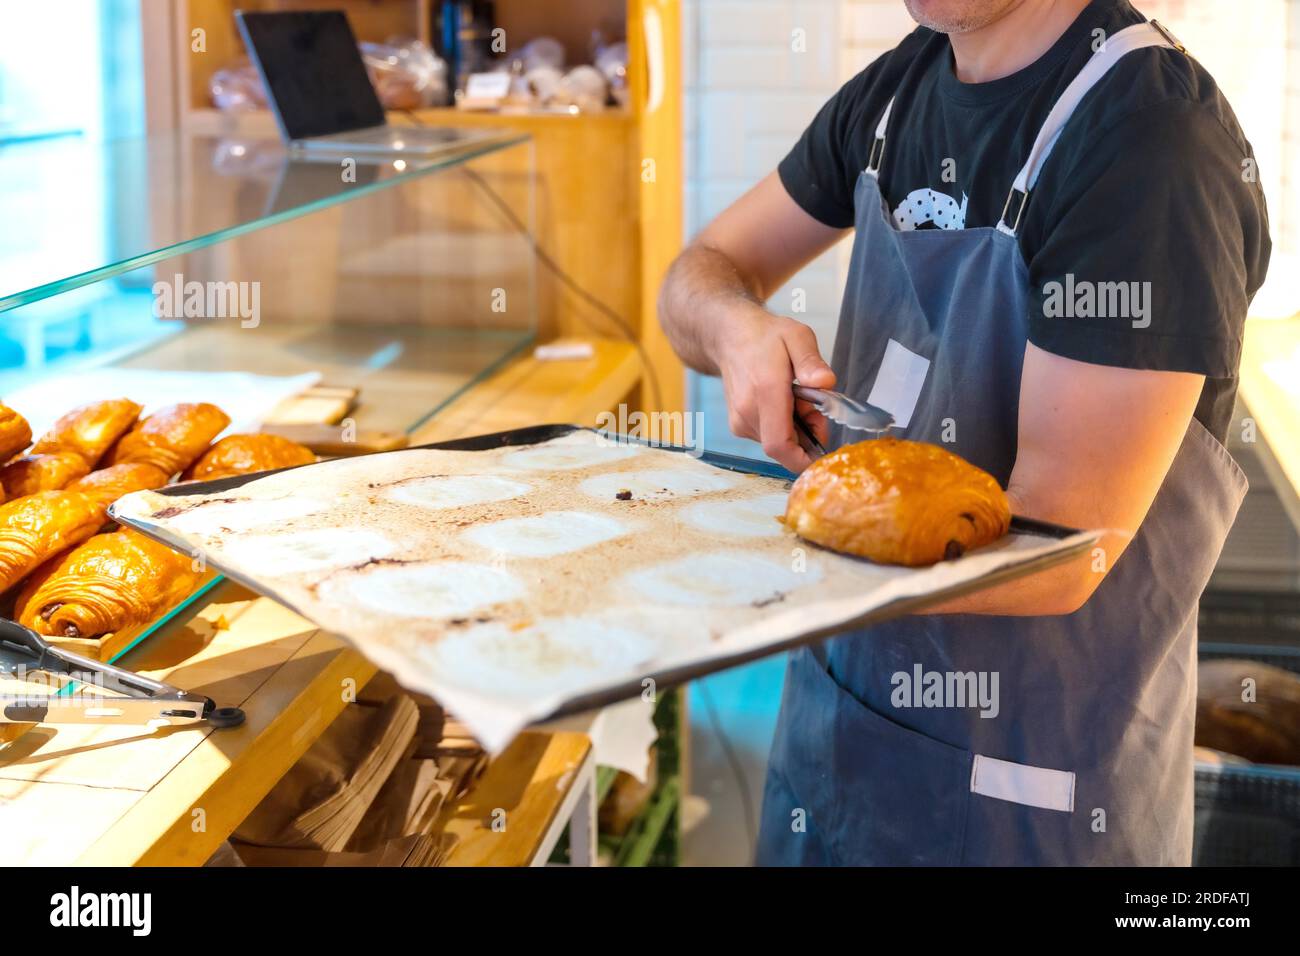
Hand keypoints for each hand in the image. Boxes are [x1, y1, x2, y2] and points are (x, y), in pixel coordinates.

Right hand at [713, 305, 835, 472]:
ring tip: (798, 400)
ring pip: (777, 443)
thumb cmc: (763, 337)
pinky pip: (768, 437)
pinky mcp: (738, 426)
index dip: (803, 459)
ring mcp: (740, 421)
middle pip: (785, 445)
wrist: (728, 337)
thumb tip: (825, 382)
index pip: (779, 445)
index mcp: (765, 391)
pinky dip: (783, 427)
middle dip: (807, 435)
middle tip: (814, 407)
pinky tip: (783, 404)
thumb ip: (811, 361)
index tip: (822, 454)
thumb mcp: (796, 336)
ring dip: (796, 430)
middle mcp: (747, 412)